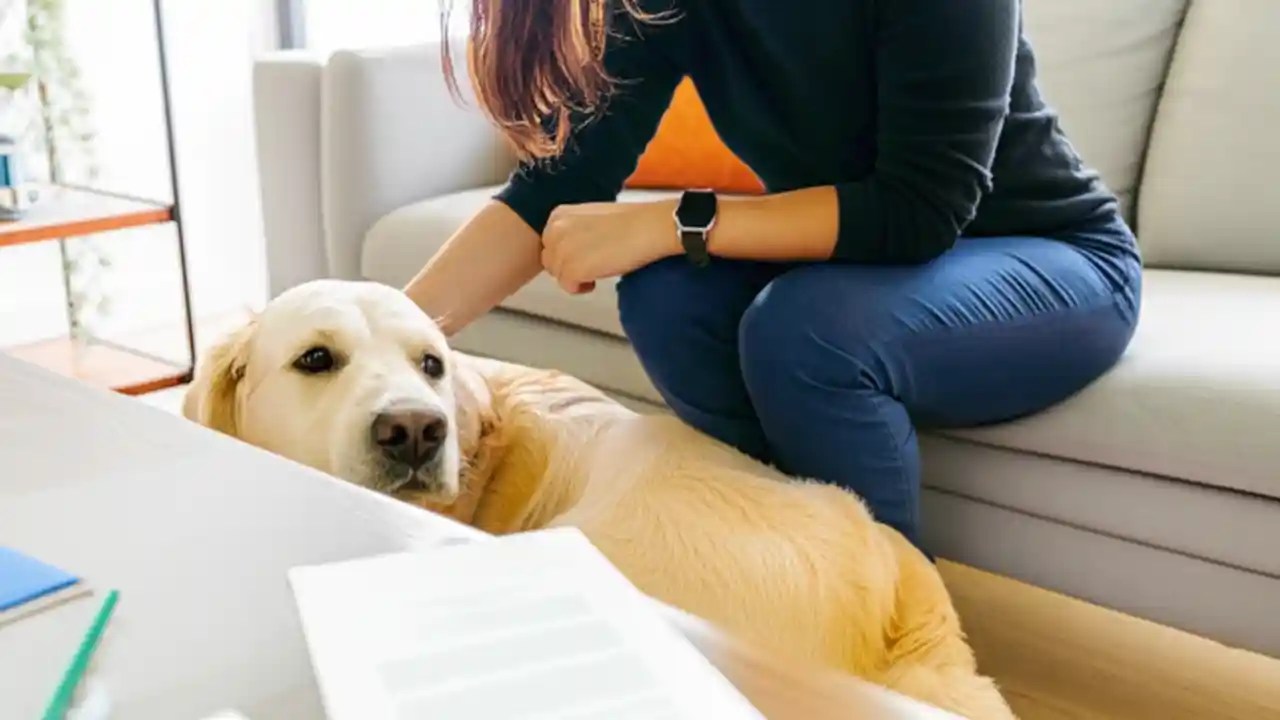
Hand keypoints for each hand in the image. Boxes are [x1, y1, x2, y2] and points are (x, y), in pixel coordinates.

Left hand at [541, 200, 679, 293]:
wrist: (647, 228)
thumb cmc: (631, 222)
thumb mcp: (592, 218)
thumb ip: (575, 230)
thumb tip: (573, 249)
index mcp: (559, 215)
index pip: (549, 243)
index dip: (566, 254)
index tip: (583, 257)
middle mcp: (555, 230)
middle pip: (550, 260)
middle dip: (567, 267)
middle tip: (590, 268)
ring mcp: (561, 250)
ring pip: (558, 276)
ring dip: (575, 278)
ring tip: (596, 273)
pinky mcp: (572, 269)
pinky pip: (568, 287)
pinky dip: (582, 287)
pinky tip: (596, 281)